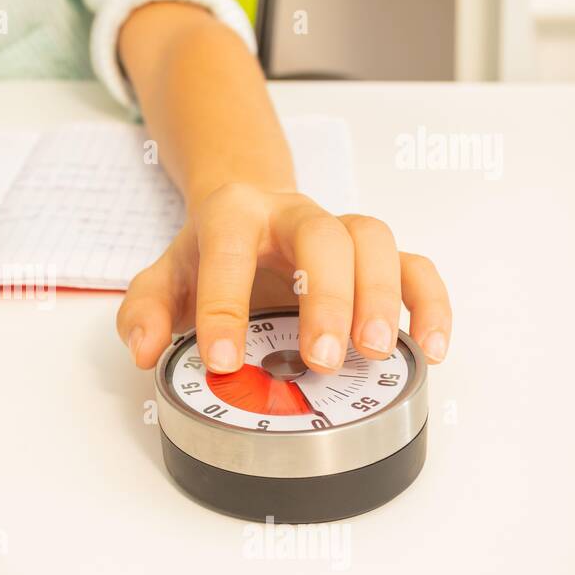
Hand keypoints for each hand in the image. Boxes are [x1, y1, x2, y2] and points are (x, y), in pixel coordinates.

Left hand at [117, 183, 450, 372]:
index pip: (228, 250)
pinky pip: (416, 266)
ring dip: (380, 297)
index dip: (224, 306)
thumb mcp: (162, 279)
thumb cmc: (208, 254)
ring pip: (374, 242)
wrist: (244, 217)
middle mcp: (292, 214)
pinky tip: (429, 348)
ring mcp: (338, 230)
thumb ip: (145, 311)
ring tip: (373, 354)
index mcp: (233, 213)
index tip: (221, 360)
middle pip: (322, 236)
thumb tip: (147, 348)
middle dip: (326, 299)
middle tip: (320, 361)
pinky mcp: (374, 255)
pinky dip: (430, 304)